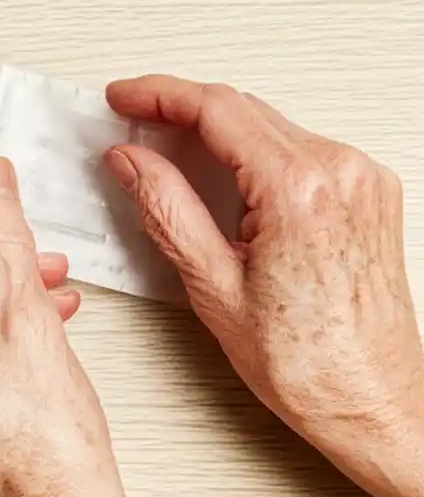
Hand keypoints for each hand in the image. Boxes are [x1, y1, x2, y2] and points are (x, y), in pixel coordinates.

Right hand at [103, 75, 423, 496]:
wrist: (372, 401)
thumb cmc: (306, 363)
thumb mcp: (213, 285)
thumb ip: (166, 208)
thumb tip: (132, 161)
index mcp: (299, 192)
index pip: (217, 109)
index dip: (159, 94)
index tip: (123, 97)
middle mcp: (341, 174)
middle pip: (245, 108)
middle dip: (181, 107)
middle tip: (132, 121)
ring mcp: (362, 181)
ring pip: (272, 125)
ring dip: (217, 129)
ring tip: (167, 148)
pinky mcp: (369, 195)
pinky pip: (300, 149)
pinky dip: (253, 151)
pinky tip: (221, 173)